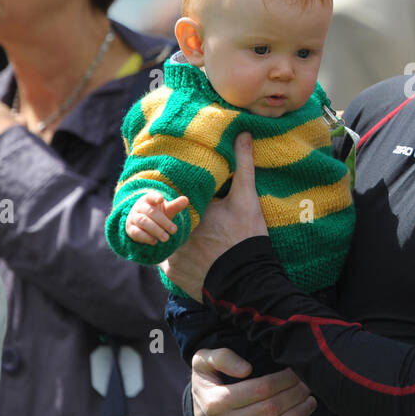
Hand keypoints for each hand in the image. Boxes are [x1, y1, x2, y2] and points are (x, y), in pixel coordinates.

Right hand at [127, 192, 190, 243]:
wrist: (142, 225)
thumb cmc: (157, 214)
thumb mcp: (167, 210)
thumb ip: (175, 205)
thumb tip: (186, 200)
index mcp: (148, 200)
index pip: (150, 196)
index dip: (155, 197)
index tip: (161, 199)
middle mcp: (139, 208)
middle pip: (150, 212)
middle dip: (163, 221)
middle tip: (174, 230)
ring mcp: (133, 218)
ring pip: (143, 222)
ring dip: (155, 230)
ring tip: (166, 238)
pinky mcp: (131, 229)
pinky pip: (136, 232)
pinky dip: (146, 237)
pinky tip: (155, 241)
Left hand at [162, 134, 268, 300]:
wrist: (247, 282)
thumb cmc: (246, 237)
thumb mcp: (246, 198)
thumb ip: (243, 165)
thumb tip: (243, 134)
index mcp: (188, 210)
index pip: (177, 198)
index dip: (183, 198)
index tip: (192, 199)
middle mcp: (172, 230)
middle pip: (171, 219)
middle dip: (181, 219)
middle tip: (201, 224)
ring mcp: (170, 253)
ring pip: (167, 239)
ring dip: (177, 239)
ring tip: (198, 242)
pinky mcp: (171, 273)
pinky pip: (168, 261)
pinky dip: (178, 258)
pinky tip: (195, 258)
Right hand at [191, 347, 315, 415]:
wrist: (196, 414)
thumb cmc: (208, 382)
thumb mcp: (203, 361)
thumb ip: (222, 357)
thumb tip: (246, 369)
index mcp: (214, 401)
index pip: (260, 389)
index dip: (283, 380)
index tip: (296, 373)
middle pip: (269, 411)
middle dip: (294, 396)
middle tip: (307, 386)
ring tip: (309, 403)